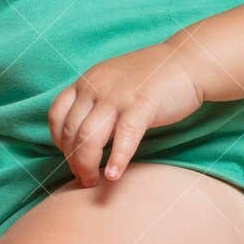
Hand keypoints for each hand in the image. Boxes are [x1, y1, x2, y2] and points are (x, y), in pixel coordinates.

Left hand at [49, 43, 203, 186]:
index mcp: (87, 81)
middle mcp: (96, 87)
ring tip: (94, 182)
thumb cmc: (151, 77)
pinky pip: (123, 137)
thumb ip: (95, 102)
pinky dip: (116, 159)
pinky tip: (114, 176)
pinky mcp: (141, 105)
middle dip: (73, 160)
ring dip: (87, 165)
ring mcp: (117, 96)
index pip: (57, 114)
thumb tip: (83, 134)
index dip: (58, 140)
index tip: (68, 156)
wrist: (186, 61)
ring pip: (89, 137)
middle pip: (71, 132)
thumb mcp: (112, 82)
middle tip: (83, 179)